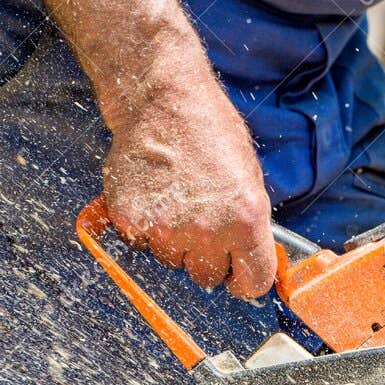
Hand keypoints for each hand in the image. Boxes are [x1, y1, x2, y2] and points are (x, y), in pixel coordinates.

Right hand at [103, 83, 276, 299]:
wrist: (162, 101)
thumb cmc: (209, 131)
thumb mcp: (249, 177)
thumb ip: (250, 223)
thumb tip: (251, 257)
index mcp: (246, 220)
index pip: (253, 282)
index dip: (245, 280)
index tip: (238, 275)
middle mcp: (208, 231)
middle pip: (206, 277)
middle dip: (205, 257)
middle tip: (200, 221)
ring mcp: (166, 229)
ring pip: (171, 261)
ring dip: (173, 241)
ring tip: (174, 199)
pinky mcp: (132, 222)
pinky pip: (141, 243)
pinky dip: (144, 227)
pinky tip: (153, 195)